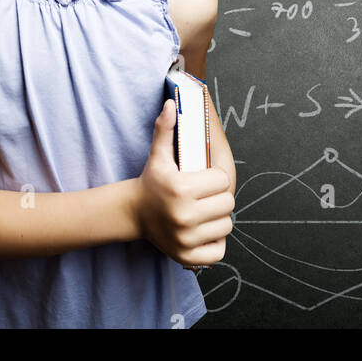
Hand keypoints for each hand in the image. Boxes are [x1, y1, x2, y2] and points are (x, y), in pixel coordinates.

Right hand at [135, 97, 233, 267]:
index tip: (205, 179)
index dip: (216, 178)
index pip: (223, 180)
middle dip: (219, 197)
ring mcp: (186, 239)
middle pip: (228, 203)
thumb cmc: (151, 182)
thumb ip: (165, 129)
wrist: (133, 214)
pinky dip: (215, 241)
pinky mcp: (187, 256)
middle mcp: (184, 216)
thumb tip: (172, 104)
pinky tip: (202, 230)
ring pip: (226, 225)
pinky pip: (219, 249)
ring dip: (218, 218)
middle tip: (205, 195)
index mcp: (181, 189)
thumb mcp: (158, 156)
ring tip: (203, 211)